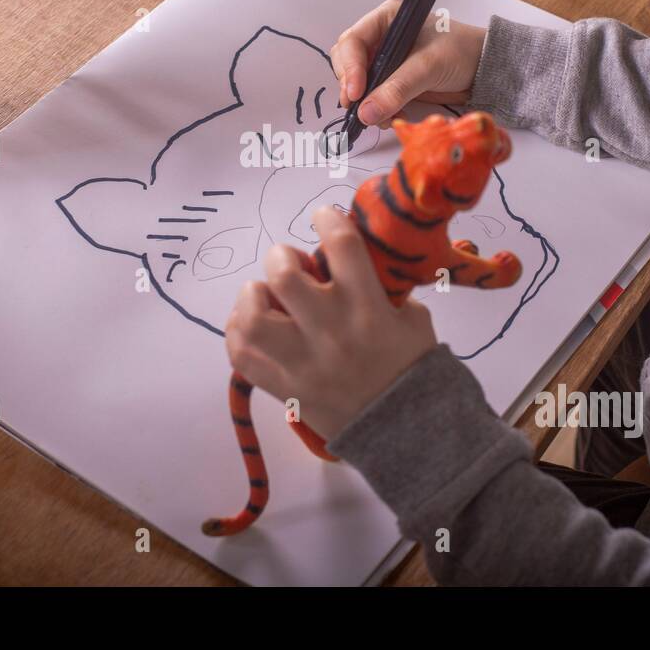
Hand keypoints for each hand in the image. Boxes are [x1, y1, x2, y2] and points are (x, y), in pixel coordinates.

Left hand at [224, 206, 437, 441]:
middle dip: (282, 257)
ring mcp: (303, 362)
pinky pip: (241, 356)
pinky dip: (238, 333)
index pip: (341, 245)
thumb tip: (349, 261)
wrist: (407, 432)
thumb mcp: (412, 319)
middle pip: (284, 274)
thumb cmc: (412, 368)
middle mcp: (331, 331)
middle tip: (291, 267)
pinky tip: (253, 326)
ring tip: (266, 298)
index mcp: (368, 308)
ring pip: (253, 317)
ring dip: (253, 297)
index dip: (327, 219)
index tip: (323, 217)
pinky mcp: (283, 388)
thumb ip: (383, 288)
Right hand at [330, 0, 486, 126]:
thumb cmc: (460, 53)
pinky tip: (391, 116)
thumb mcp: (428, 67)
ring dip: (364, 103)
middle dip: (352, 87)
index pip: (352, 42)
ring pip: (357, 82)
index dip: (350, 68)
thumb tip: (366, 112)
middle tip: (360, 109)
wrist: (483, 69)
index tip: (355, 94)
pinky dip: (377, 110)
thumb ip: (397, 89)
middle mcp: (380, 37)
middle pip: (347, 62)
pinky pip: (372, 96)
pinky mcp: (391, 80)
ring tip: (382, 117)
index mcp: (386, 19)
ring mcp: (385, 60)